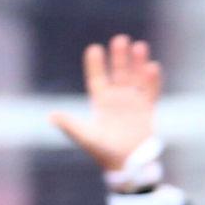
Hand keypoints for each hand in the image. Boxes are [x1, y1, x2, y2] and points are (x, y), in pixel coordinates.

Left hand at [48, 35, 160, 171]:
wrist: (126, 165)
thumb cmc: (103, 152)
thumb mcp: (85, 137)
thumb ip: (70, 125)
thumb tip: (51, 115)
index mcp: (101, 102)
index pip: (98, 78)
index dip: (96, 65)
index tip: (95, 49)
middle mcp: (118, 99)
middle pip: (119, 73)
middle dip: (120, 57)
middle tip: (121, 39)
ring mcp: (134, 103)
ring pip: (136, 78)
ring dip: (138, 63)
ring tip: (140, 46)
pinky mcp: (148, 110)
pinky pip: (151, 92)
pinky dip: (153, 81)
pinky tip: (153, 67)